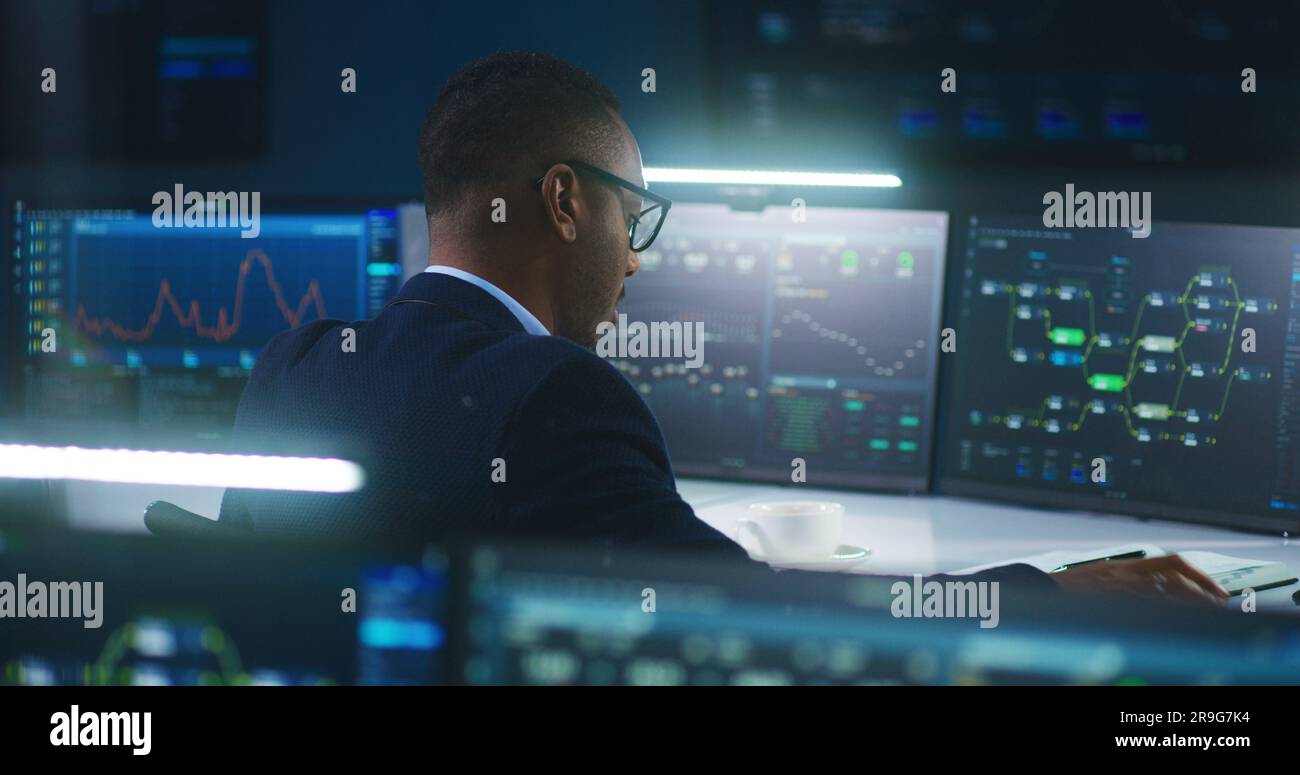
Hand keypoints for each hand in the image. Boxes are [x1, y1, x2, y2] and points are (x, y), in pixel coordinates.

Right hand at [1053, 555, 1228, 606]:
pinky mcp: (1110, 599)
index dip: (1200, 576)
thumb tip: (1160, 596)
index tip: (1217, 592)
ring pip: (1166, 591)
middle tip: (1219, 606)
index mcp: (1126, 566)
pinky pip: (1147, 606)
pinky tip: (1176, 622)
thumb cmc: (1067, 590)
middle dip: (1203, 591)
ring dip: (1190, 604)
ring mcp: (1118, 587)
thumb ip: (1127, 583)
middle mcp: (1126, 573)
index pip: (1173, 562)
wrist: (1038, 589)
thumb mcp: (1101, 579)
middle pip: (1176, 576)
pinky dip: (1166, 613)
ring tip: (1206, 617)